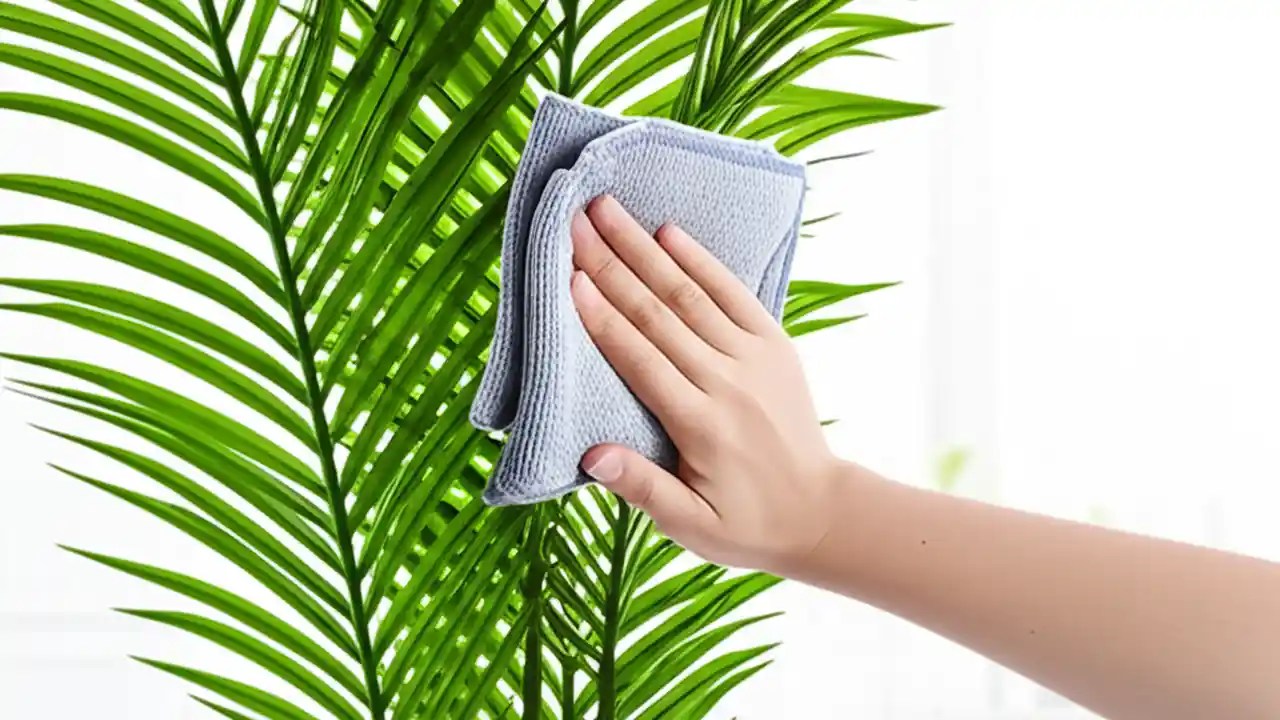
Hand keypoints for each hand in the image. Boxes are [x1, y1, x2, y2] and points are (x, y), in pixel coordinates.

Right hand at [569, 195, 842, 573]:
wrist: (823, 512)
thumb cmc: (747, 524)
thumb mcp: (691, 526)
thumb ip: (642, 488)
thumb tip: (591, 455)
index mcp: (699, 424)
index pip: (639, 358)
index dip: (601, 316)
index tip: (569, 276)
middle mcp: (726, 382)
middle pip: (657, 312)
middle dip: (612, 263)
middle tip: (576, 221)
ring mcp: (753, 358)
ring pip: (690, 294)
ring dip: (646, 249)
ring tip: (610, 211)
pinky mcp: (774, 346)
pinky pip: (733, 294)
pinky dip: (702, 261)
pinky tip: (670, 232)